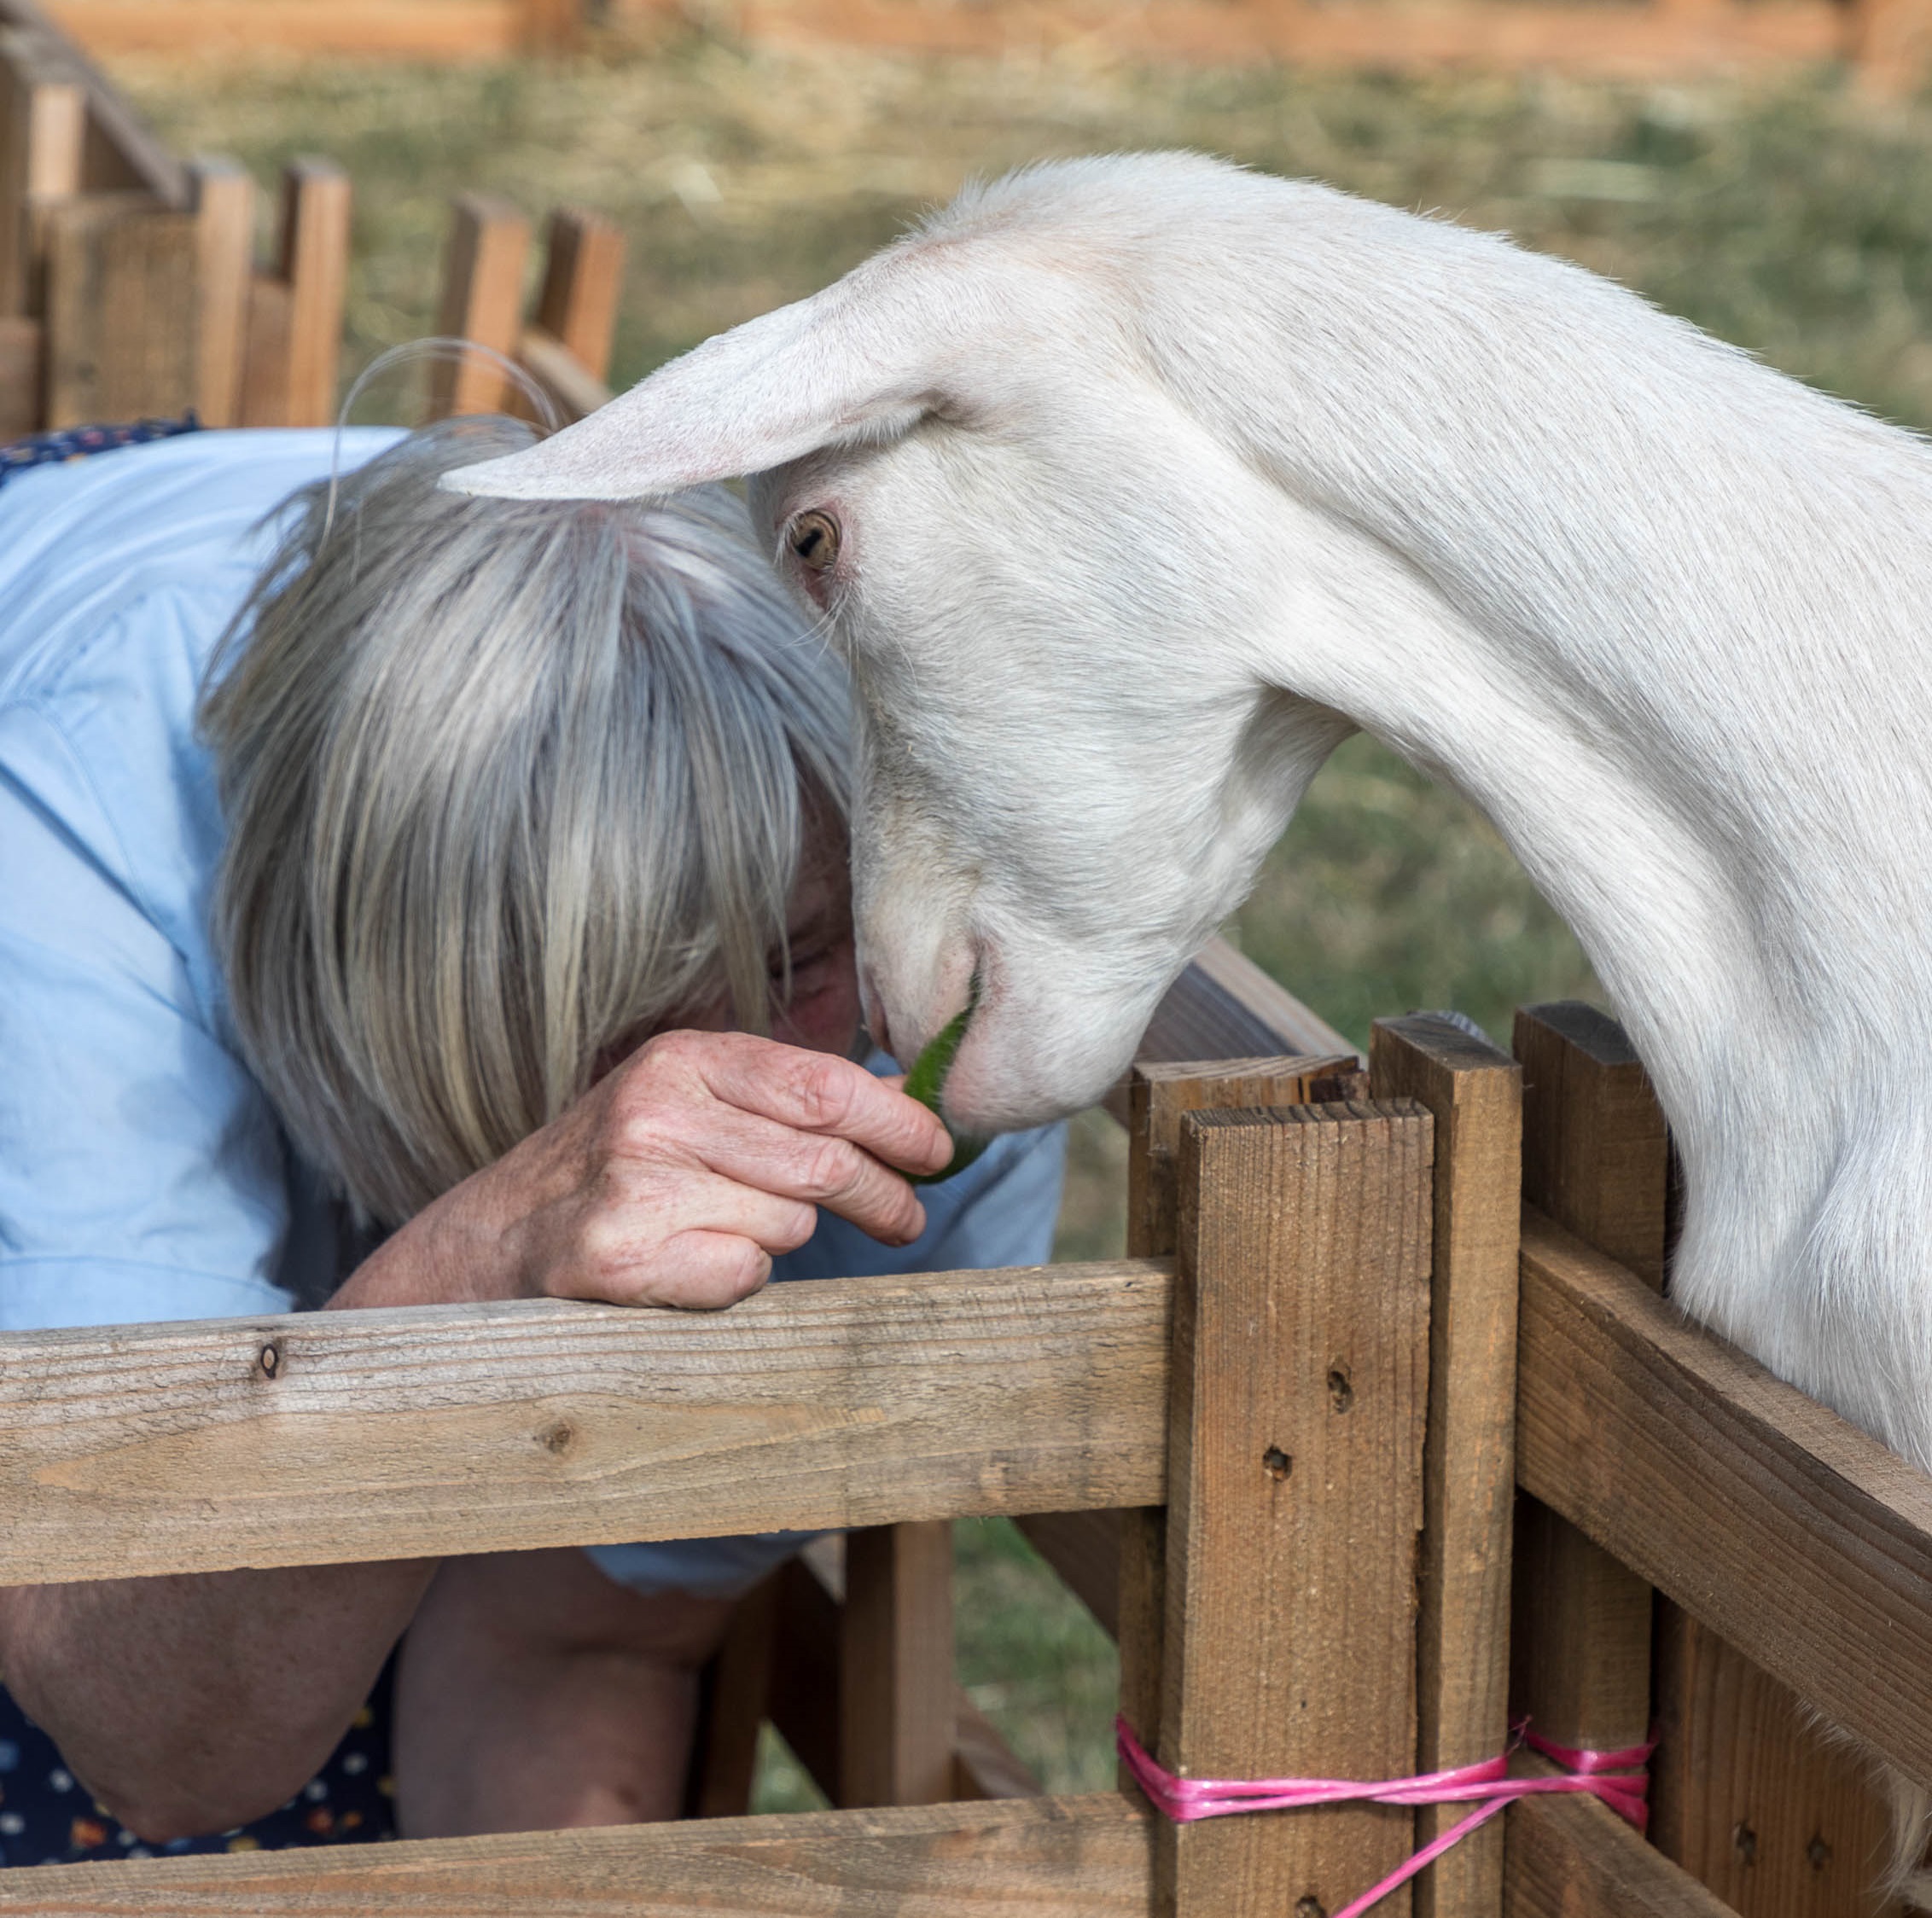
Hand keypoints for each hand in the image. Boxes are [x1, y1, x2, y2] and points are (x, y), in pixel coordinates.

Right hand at [343, 1031, 953, 1313]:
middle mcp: (657, 1111)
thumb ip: (786, 1101)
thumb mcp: (691, 1104)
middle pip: (824, 1160)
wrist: (490, 1243)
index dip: (899, 1123)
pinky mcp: (617, 1261)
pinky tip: (694, 1268)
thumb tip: (910, 1107)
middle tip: (906, 1219)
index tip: (938, 1151)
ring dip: (786, 1239)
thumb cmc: (616, 1170)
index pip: (827, 1086)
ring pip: (788, 1224)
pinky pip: (741, 1278)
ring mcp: (634, 1186)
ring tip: (733, 1231)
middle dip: (884, 1195)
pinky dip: (737, 1282)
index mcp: (684, 1058)